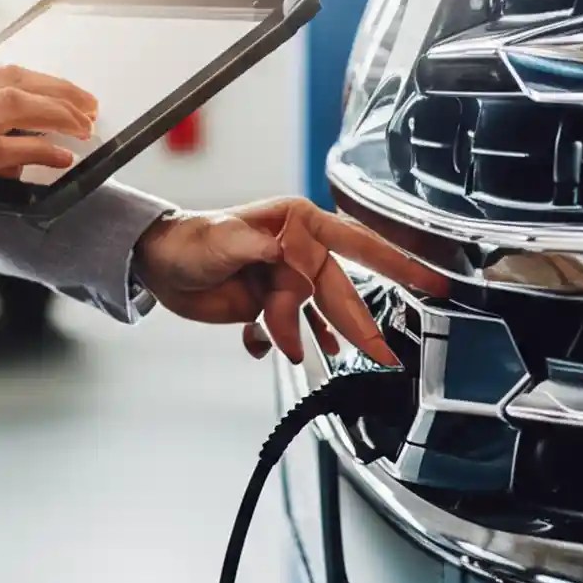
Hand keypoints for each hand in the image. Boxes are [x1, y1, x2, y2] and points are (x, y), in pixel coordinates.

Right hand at [0, 65, 97, 246]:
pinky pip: (1, 149)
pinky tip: (60, 158)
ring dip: (59, 116)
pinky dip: (38, 150)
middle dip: (61, 93)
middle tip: (89, 107)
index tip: (66, 94)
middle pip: (13, 80)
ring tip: (84, 128)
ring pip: (13, 106)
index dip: (40, 81)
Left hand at [132, 198, 449, 365]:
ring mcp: (283, 280)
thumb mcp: (220, 240)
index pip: (356, 243)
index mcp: (296, 224)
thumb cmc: (185, 241)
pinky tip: (280, 350)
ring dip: (325, 336)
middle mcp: (296, 250)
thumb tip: (285, 262)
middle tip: (383, 354)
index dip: (396, 262)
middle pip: (339, 290)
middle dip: (360, 323)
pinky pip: (291, 329)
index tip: (428, 281)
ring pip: (318, 314)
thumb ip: (257, 251)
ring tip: (334, 358)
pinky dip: (286, 342)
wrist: (155, 265)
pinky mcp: (268, 305)